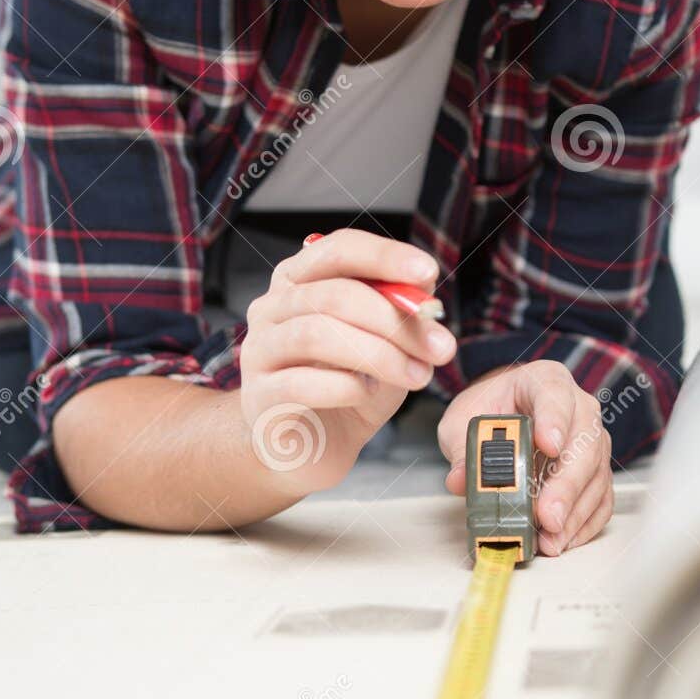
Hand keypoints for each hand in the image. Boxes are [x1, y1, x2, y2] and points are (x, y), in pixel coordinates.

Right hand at [240, 228, 457, 493]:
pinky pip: (303, 382)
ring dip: (380, 354)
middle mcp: (271, 308)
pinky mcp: (258, 396)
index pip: (339, 250)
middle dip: (395, 318)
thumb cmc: (348, 387)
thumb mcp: (386, 343)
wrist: (312, 448)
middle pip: (333, 293)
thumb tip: (423, 281)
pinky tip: (368, 393)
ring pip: (318, 334)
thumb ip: (400, 310)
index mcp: (300, 280)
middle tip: (440, 346)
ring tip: (417, 375)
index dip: (384, 256)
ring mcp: (259, 351)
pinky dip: (347, 387)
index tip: (427, 269)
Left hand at [437, 359, 612, 554]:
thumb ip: (463, 449)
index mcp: (544, 381)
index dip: (554, 420)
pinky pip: (601, 497)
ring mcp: (592, 440)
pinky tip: (564, 539)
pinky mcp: (596, 470)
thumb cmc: (490, 411)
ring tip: (550, 539)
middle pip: (585, 442)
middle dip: (566, 484)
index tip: (547, 446)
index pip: (555, 394)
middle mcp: (577, 408)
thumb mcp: (463, 422)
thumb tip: (461, 479)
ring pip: (596, 474)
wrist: (505, 413)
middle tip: (547, 516)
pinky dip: (584, 523)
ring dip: (574, 512)